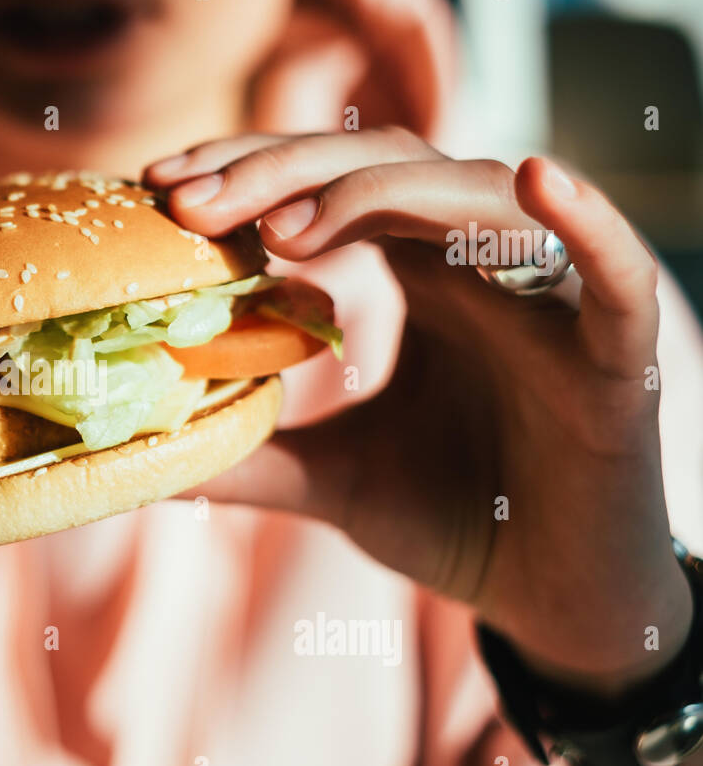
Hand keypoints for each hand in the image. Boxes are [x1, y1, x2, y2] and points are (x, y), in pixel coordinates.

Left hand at [146, 127, 691, 694]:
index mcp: (420, 276)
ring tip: (288, 230)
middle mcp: (481, 266)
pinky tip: (540, 179)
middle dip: (282, 174)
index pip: (332, 186)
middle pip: (385, 169)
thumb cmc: (456, 518)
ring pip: (478, 198)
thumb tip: (148, 458)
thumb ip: (252, 455)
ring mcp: (551, 299)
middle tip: (192, 203)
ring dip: (382, 193)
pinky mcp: (616, 357)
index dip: (249, 174)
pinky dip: (588, 225)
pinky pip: (617, 273)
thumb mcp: (331, 480)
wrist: (552, 596)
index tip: (164, 190)